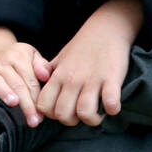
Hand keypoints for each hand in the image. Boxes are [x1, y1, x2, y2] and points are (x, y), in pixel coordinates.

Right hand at [0, 26, 52, 127]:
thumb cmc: (17, 59)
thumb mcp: (32, 56)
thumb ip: (42, 66)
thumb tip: (45, 76)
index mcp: (19, 55)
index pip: (30, 80)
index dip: (37, 98)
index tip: (42, 114)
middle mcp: (2, 61)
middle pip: (16, 84)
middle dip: (26, 104)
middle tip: (33, 120)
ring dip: (4, 93)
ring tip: (13, 103)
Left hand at [35, 0, 142, 126]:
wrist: (105, 29)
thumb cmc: (81, 47)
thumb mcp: (60, 59)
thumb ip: (48, 74)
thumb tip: (39, 89)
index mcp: (58, 76)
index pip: (43, 105)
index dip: (52, 114)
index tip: (63, 110)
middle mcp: (72, 79)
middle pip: (62, 115)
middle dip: (72, 121)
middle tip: (81, 114)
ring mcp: (92, 80)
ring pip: (85, 113)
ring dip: (92, 119)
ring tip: (98, 113)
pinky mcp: (111, 78)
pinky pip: (110, 103)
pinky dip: (112, 109)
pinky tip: (111, 106)